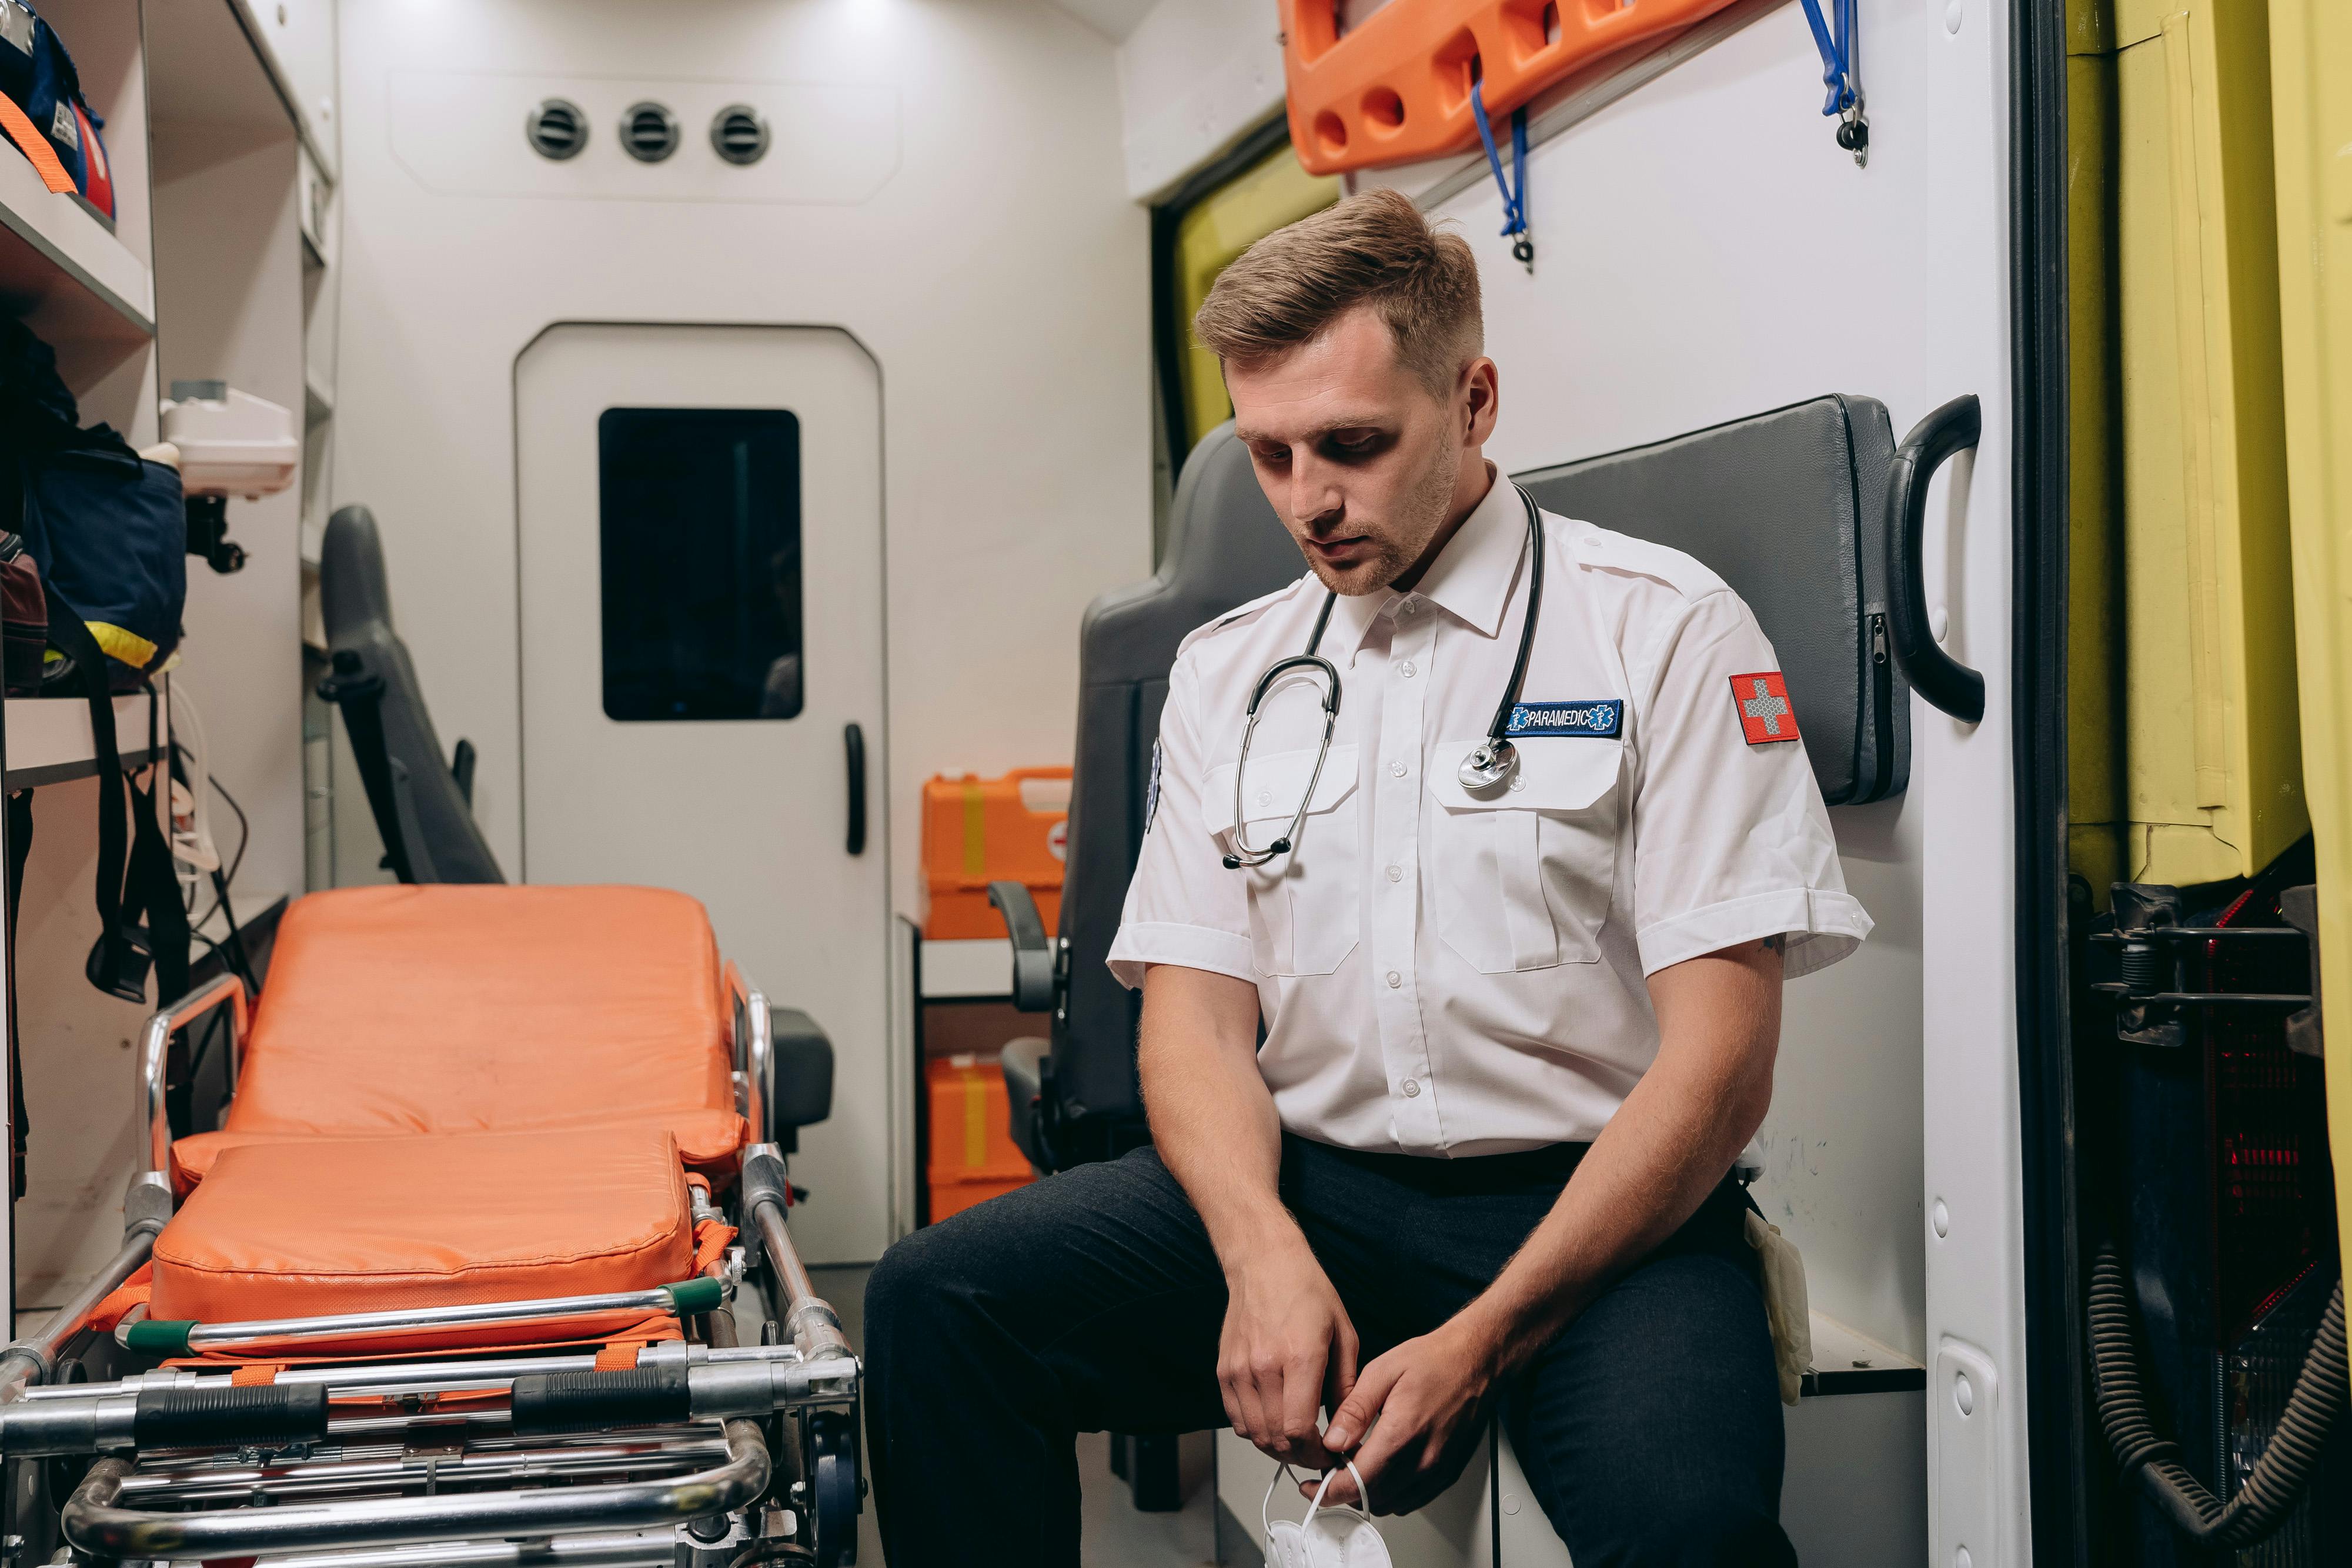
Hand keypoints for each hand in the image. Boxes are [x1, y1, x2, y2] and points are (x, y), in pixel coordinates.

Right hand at [1218, 1238, 1357, 1468]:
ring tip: (1296, 1441)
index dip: (1315, 1454)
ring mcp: (1239, 1369)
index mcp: (1299, 1357)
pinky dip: (1255, 1430)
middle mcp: (1264, 1366)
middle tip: (1316, 1453)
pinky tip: (1273, 1420)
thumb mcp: (1343, 1335)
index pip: (1298, 1430)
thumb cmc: (1308, 1293)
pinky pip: (1236, 1418)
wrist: (1264, 1262)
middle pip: (1275, 1438)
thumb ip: (1346, 1387)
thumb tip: (1346, 1428)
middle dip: (1300, 1456)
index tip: (1329, 1454)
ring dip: (1276, 1447)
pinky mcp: (1224, 1370)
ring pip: (1254, 1433)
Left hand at [1312, 1316, 1500, 1513]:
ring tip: (1357, 1465)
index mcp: (1401, 1434)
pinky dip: (1392, 1493)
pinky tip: (1383, 1468)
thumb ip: (1355, 1410)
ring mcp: (1438, 1471)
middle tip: (1332, 1468)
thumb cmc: (1435, 1361)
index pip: (1356, 1483)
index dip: (1327, 1491)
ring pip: (1392, 1504)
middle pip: (1372, 1498)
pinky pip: (1413, 1500)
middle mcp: (1423, 1460)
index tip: (1313, 1487)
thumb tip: (1332, 1441)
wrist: (1476, 1361)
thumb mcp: (1382, 1372)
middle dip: (1344, 1490)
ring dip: (1369, 1493)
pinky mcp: (1448, 1473)